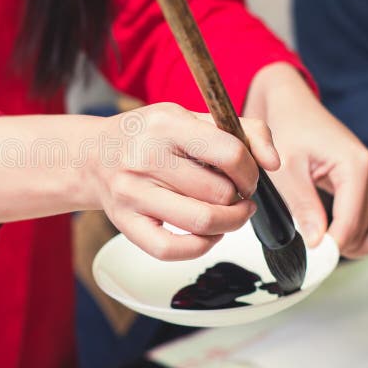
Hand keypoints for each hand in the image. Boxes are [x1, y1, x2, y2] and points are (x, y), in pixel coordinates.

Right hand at [90, 102, 278, 260]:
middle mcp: (145, 158)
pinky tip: (207, 234)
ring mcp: (133, 194)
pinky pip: (174, 250)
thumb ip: (240, 129)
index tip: (250, 177)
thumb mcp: (189, 117)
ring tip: (230, 214)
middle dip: (241, 199)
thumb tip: (273, 162)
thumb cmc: (149, 136)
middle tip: (238, 196)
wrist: (93, 155)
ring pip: (202, 223)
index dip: (251, 171)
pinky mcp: (126, 224)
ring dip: (229, 224)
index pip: (229, 153)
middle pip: (219, 193)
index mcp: (166, 124)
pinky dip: (202, 246)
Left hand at [243, 64, 367, 257]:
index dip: (331, 246)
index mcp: (356, 167)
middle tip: (317, 245)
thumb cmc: (289, 132)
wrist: (294, 109)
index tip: (309, 253)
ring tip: (330, 238)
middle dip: (349, 247)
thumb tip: (317, 243)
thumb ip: (303, 206)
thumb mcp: (286, 170)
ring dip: (364, 243)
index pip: (352, 225)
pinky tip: (348, 228)